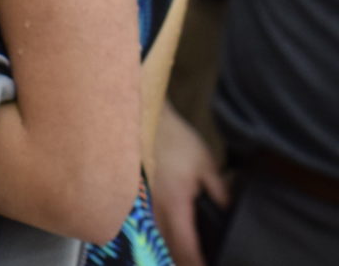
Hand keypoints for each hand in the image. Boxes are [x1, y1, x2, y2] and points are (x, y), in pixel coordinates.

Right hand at [153, 105, 229, 265]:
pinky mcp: (140, 198)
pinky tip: (172, 236)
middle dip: (184, 261)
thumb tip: (230, 216)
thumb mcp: (207, 165)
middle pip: (169, 250)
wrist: (146, 120)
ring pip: (158, 240)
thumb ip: (220, 194)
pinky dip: (163, 237)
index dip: (199, 263)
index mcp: (175, 204)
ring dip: (173, 252)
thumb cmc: (176, 139)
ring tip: (189, 256)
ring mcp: (144, 204)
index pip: (187, 247)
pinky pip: (151, 226)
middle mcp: (156, 209)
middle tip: (201, 262)